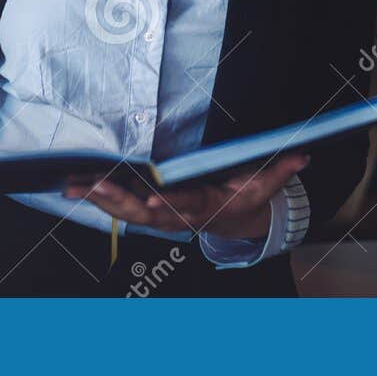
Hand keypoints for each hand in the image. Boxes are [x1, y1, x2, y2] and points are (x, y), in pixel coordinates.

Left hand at [64, 152, 308, 240]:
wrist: (234, 220)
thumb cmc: (246, 196)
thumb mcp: (266, 184)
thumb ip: (280, 169)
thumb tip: (303, 154)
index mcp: (205, 206)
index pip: (186, 206)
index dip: (170, 204)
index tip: (153, 200)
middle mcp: (178, 214)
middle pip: (145, 212)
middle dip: (119, 201)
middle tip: (94, 188)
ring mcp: (161, 214)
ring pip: (127, 210)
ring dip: (100, 199)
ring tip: (72, 187)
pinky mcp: (149, 207)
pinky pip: (121, 203)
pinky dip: (98, 196)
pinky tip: (73, 186)